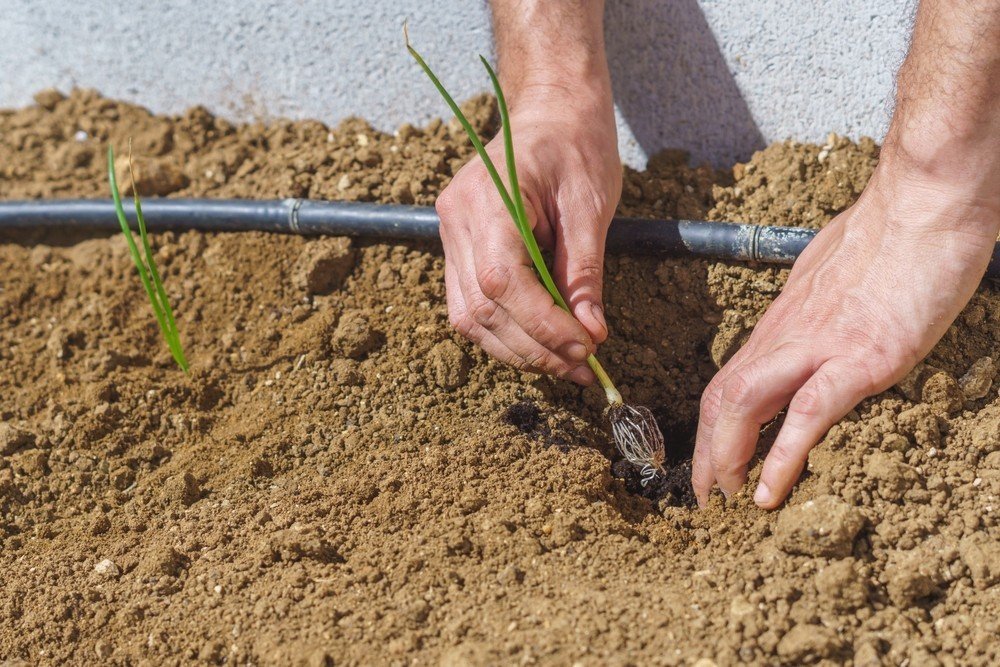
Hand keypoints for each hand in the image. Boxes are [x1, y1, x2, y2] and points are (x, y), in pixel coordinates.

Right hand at [436, 86, 620, 383]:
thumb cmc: (576, 143)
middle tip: (581, 368)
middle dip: (533, 348)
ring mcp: (450, 233)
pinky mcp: (458, 246)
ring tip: (565, 362)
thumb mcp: (591, 205)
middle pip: (481, 308)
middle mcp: (456, 219)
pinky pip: (470, 304)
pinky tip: (540, 341)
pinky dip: (504, 332)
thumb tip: (589, 333)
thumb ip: (585, 273)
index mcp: (489, 199)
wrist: (550, 106)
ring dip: (517, 349)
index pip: (502, 282)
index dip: (541, 326)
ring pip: (469, 317)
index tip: (584, 349)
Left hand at [692, 163, 999, 507]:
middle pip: (722, 397)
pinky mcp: (860, 357)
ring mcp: (820, 346)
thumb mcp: (837, 275)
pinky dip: (782, 457)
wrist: (926, 202)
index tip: (709, 460)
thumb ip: (820, 307)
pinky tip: (770, 492)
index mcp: (784, 321)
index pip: (729, 379)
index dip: (711, 425)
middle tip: (705, 494)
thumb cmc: (892, 233)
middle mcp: (788, 335)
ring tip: (726, 498)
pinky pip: (807, 414)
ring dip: (726, 456)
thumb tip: (820, 325)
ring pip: (744, 404)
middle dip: (706, 451)